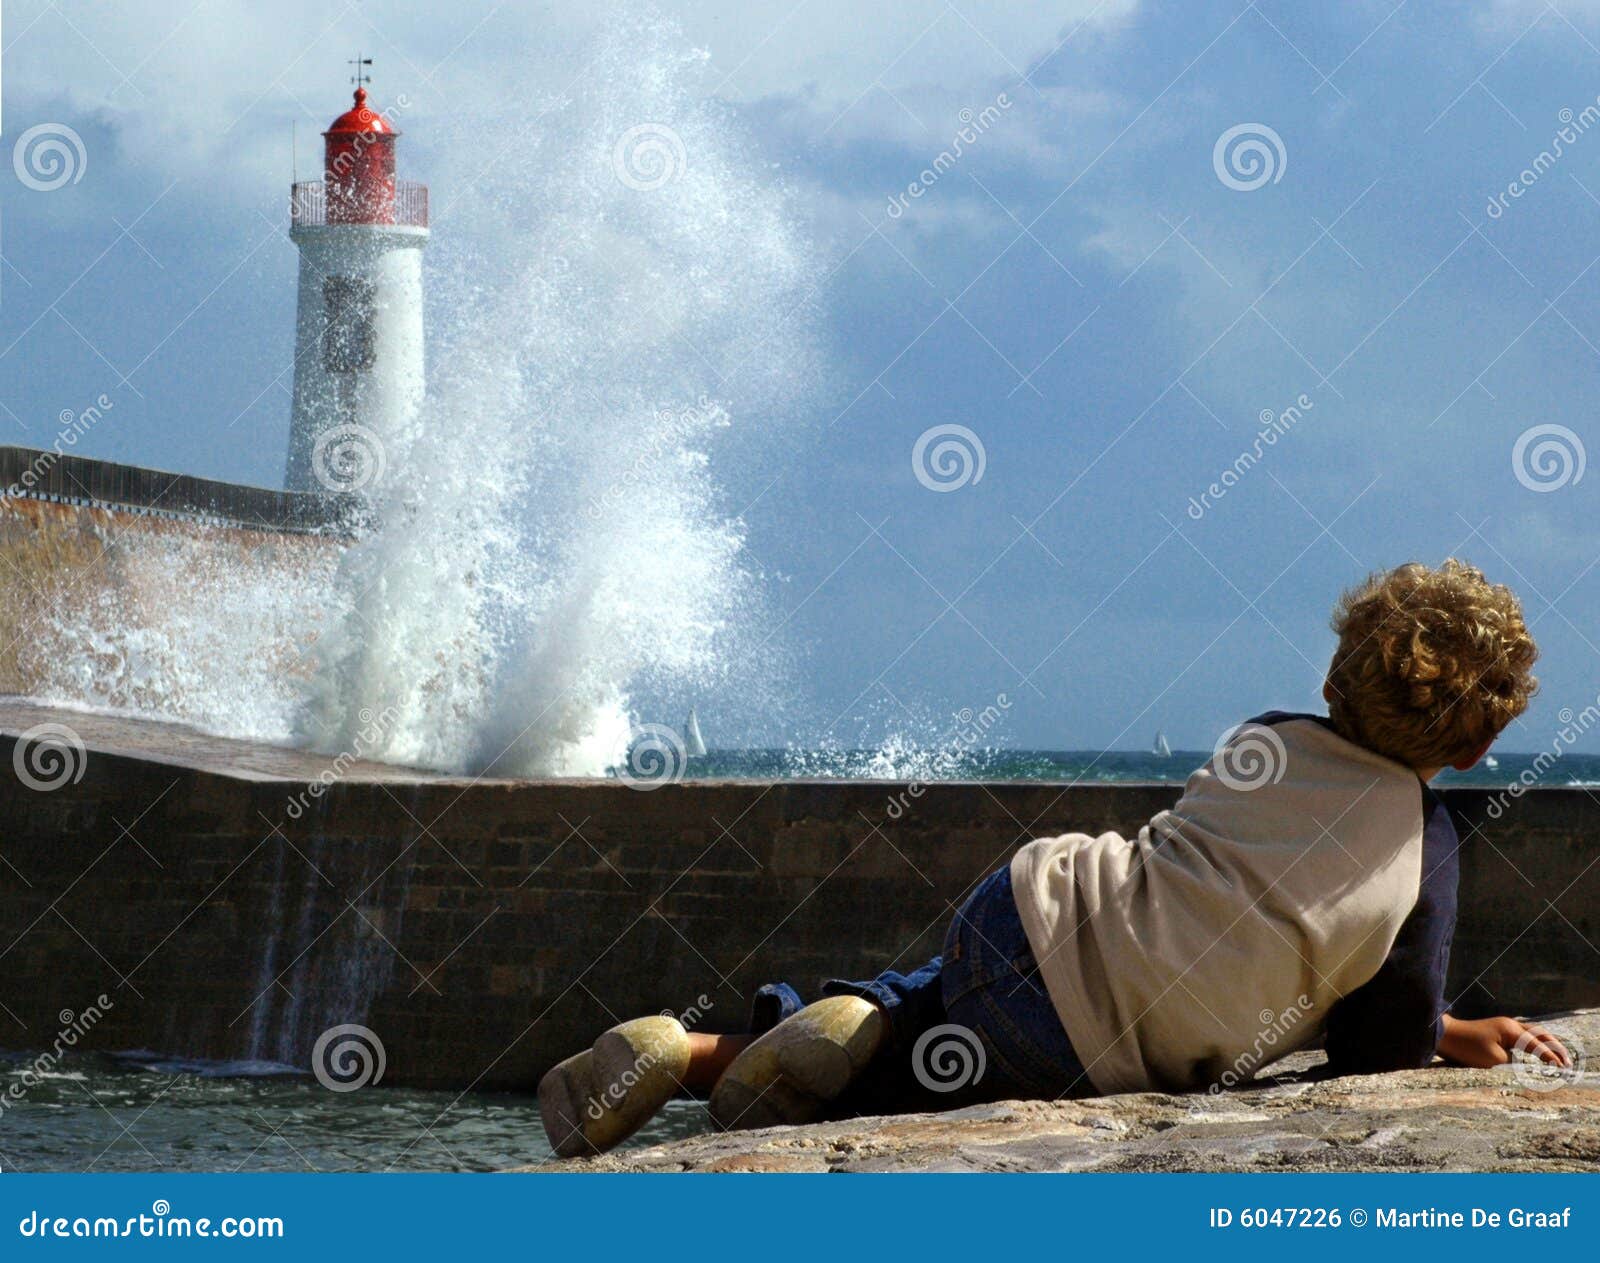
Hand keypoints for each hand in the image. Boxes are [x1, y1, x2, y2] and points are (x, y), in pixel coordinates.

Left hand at [1438, 1014, 1571, 1069]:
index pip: (1537, 1045)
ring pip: (1533, 1033)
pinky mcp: (1498, 1031)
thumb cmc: (1467, 1048)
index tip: (1562, 1069)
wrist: (1445, 1036)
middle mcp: (1510, 1024)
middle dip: (1555, 1048)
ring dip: (1546, 1045)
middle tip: (1568, 1063)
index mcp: (1511, 1030)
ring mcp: (1504, 1026)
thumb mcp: (1494, 1061)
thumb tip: (1525, 1065)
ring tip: (1559, 1058)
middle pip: (1540, 1033)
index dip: (1551, 1058)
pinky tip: (1540, 1051)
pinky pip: (1523, 1036)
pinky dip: (1535, 1044)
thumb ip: (1514, 1064)